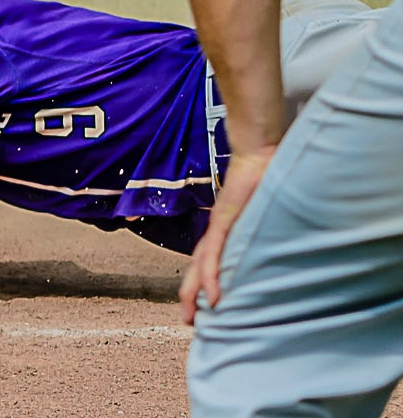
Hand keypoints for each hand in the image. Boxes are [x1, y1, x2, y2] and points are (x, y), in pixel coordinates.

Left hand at [180, 147, 274, 323]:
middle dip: (191, 297)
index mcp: (226, 234)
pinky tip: (213, 297)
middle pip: (197, 271)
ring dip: (195, 294)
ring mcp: (219, 229)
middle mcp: (218, 235)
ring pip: (200, 267)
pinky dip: (212, 277)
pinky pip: (215, 254)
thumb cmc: (266, 184)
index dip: (205, 286)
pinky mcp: (225, 223)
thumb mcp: (267, 216)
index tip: (207, 310)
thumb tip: (289, 248)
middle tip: (190, 323)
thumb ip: (269, 232)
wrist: (259, 155)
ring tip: (193, 318)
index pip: (210, 264)